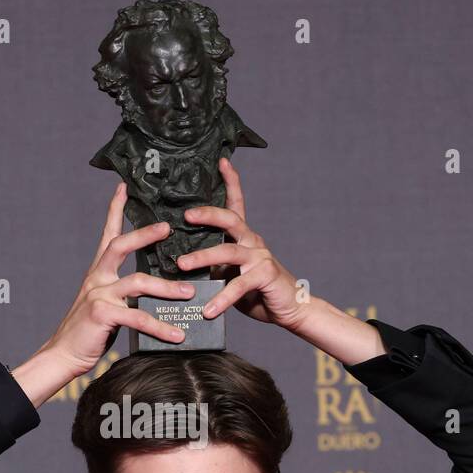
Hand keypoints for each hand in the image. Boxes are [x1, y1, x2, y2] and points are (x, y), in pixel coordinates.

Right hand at [41, 182, 195, 375]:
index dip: (114, 210)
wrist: (64, 354)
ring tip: (189, 293)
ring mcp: (98, 295)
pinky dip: (160, 327)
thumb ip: (127, 295)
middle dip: (144, 234)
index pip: (107, 235)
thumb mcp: (108, 306)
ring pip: (137, 282)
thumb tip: (157, 292)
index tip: (124, 188)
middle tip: (168, 227)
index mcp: (98, 273)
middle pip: (120, 245)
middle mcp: (96, 278)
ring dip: (167, 288)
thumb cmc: (89, 332)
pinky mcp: (102, 315)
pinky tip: (177, 335)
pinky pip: (138, 318)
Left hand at [176, 157, 307, 332]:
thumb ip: (214, 266)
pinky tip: (208, 310)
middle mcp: (253, 242)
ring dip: (202, 258)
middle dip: (207, 214)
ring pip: (228, 251)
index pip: (237, 204)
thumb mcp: (230, 276)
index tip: (222, 162)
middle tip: (186, 216)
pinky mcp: (265, 276)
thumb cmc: (257, 293)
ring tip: (182, 265)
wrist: (290, 309)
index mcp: (244, 238)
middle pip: (230, 219)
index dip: (231, 181)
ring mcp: (260, 257)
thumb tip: (181, 264)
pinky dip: (221, 299)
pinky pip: (239, 285)